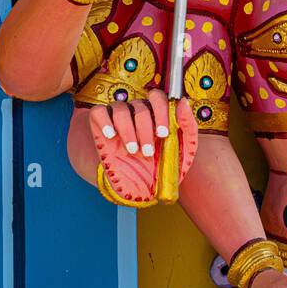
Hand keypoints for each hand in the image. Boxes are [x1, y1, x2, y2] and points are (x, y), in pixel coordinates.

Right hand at [86, 89, 197, 204]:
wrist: (143, 190)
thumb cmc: (164, 167)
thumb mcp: (185, 150)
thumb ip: (188, 125)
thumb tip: (184, 101)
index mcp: (157, 114)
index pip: (157, 97)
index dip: (161, 111)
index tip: (163, 134)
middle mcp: (137, 112)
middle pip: (139, 105)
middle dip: (145, 130)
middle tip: (148, 152)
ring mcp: (118, 119)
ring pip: (120, 108)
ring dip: (128, 130)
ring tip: (132, 151)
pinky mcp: (100, 127)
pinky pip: (98, 112)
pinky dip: (105, 121)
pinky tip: (111, 136)